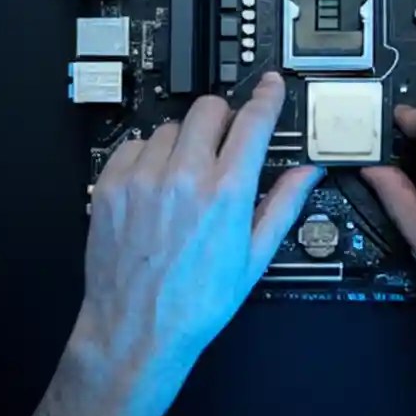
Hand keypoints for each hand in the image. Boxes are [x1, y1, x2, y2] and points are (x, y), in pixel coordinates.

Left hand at [34, 73, 321, 415]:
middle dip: (223, 120)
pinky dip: (147, 157)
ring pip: (170, 127)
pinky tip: (154, 185)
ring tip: (184, 178)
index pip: (253, 122)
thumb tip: (306, 175)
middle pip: (209, 110)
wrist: (136, 329)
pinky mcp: (110, 187)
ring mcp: (142, 180)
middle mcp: (183, 178)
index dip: (266, 96)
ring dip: (183, 142)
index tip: (269, 85)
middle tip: (223, 144)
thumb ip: (283, 205)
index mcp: (226, 194)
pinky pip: (133, 145)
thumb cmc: (195, 302)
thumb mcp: (253, 258)